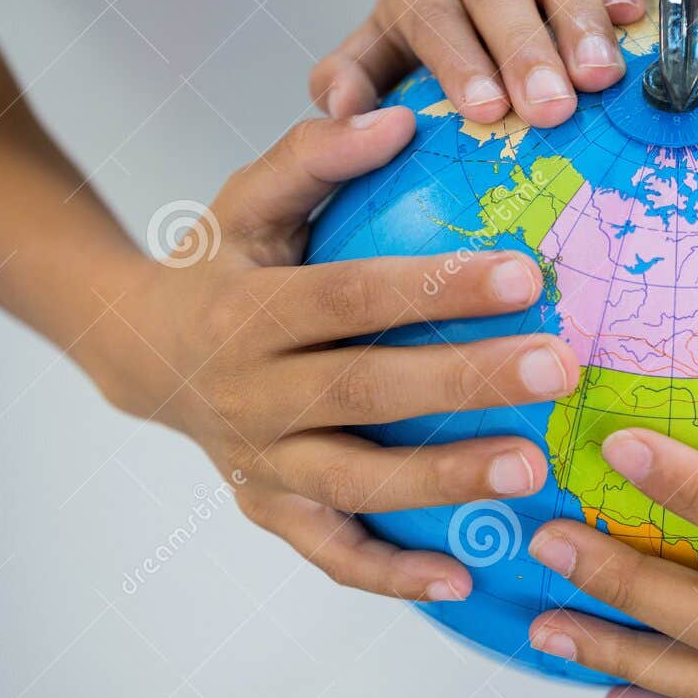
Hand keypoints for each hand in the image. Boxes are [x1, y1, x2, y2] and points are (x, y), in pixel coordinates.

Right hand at [84, 108, 579, 600]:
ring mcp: (260, 462)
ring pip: (355, 483)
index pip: (351, 296)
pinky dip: (391, 575)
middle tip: (557, 369)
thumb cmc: (220, 266)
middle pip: (364, 391)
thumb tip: (395, 120)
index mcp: (248, 309)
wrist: (140, 354)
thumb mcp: (247, 203)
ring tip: (530, 471)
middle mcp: (251, 393)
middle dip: (463, 381)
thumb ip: (312, 158)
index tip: (526, 275)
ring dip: (442, 479)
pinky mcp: (271, 511)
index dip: (434, 287)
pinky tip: (464, 577)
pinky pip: (331, 555)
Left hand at [310, 0, 644, 128]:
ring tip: (602, 76)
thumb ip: (350, 77)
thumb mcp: (379, 49)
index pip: (436, 20)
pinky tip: (633, 16)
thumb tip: (342, 108)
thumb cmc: (434, 27)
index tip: (488, 111)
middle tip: (552, 107)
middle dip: (527, 51)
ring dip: (581, 21)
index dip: (462, 62)